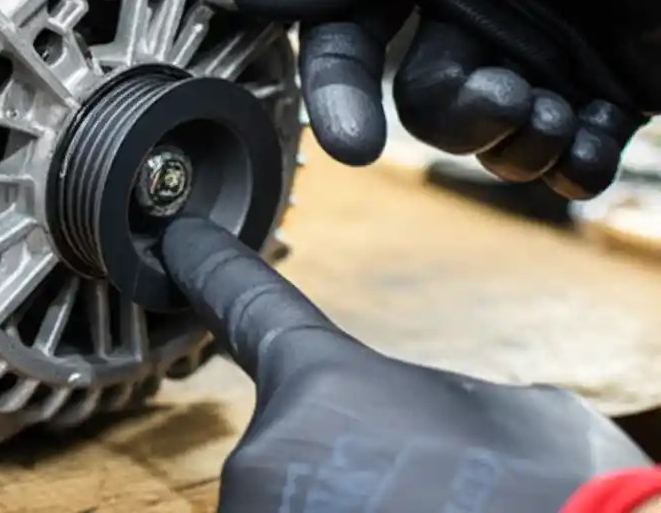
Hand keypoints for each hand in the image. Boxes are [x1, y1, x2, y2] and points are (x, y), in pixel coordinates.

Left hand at [161, 217, 650, 511]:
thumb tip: (407, 424)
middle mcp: (263, 454)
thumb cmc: (547, 492)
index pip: (244, 304)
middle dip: (341, 474)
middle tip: (418, 493)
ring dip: (339, 507)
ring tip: (416, 512)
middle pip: (285, 455)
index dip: (210, 269)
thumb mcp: (490, 416)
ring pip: (291, 508)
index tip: (180, 243)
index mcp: (318, 379)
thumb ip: (413, 407)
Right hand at [231, 0, 659, 198]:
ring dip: (520, 146)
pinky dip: (574, 168)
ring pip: (487, 143)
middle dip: (462, 115)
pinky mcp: (613, 95)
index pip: (350, 28)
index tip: (350, 144)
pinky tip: (605, 135)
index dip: (337, 88)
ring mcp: (550, 51)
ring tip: (569, 113)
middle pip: (420, 102)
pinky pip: (562, 165)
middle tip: (516, 97)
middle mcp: (486, 0)